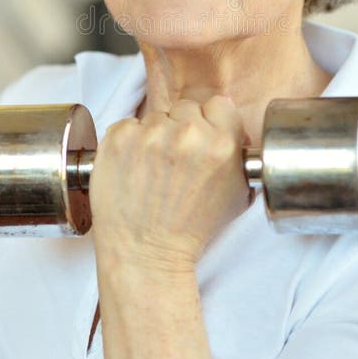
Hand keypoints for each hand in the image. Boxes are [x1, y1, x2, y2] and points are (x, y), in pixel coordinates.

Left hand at [89, 96, 252, 272]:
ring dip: (155, 136)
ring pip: (156, 117)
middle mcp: (187, 135)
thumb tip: (232, 127)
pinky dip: (129, 142)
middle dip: (183, 129)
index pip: (219, 104)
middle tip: (176, 160)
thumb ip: (239, 154)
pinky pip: (128, 125)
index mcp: (221, 144)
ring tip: (153, 169)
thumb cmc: (191, 228)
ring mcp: (149, 135)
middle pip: (186, 108)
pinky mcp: (118, 139)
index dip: (211, 122)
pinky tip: (134, 168)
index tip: (203, 139)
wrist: (146, 253)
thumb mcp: (237, 194)